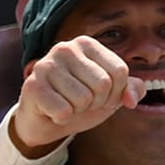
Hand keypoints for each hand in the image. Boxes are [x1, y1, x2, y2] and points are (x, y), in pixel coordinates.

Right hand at [10, 36, 141, 155]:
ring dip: (79, 110)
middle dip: (97, 102)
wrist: (46, 120)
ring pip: (83, 98)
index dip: (116, 92)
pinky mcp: (32, 85)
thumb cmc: (82, 101)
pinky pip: (63, 110)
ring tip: (67, 104)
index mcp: (87, 44)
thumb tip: (131, 100)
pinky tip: (53, 111)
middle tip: (82, 102)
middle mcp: (65, 48)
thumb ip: (132, 89)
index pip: (120, 71)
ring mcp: (45, 65)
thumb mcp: (113, 93)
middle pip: (103, 84)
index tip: (102, 95)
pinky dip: (62, 117)